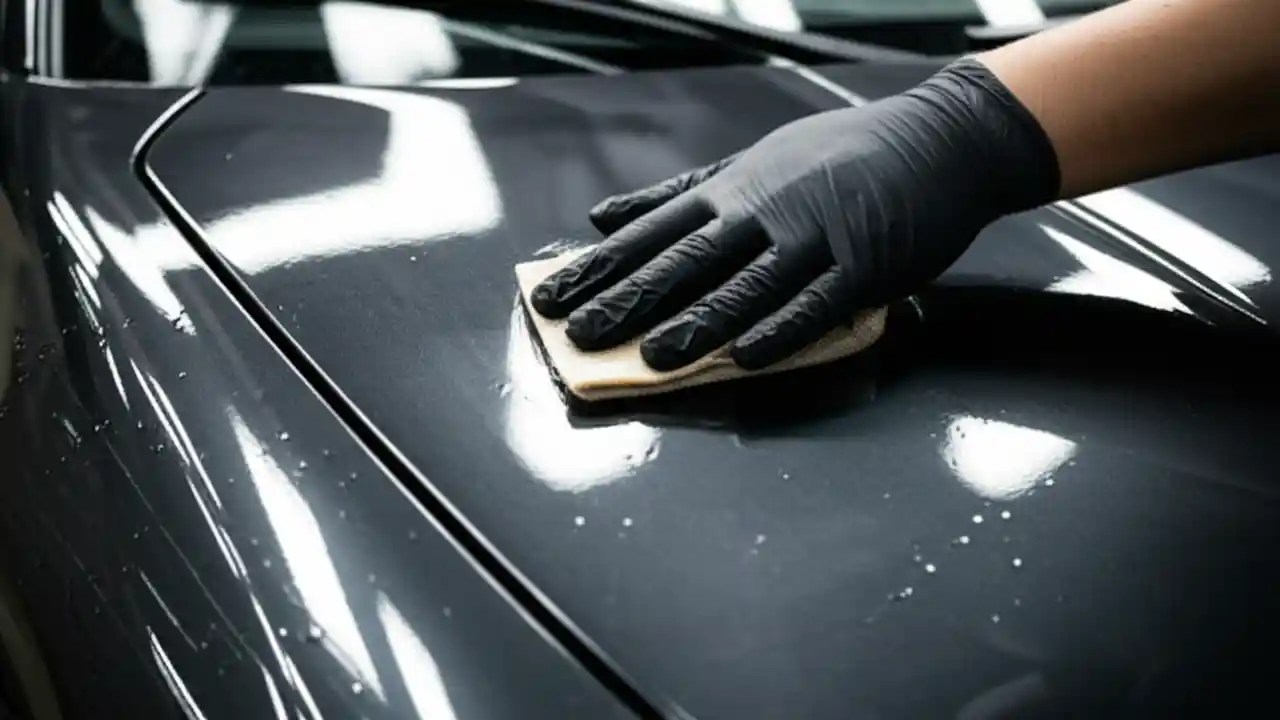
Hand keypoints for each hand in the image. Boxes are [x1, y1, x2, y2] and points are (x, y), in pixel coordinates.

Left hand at [531, 59, 1058, 370]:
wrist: (937, 141)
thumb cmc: (837, 155)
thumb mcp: (751, 162)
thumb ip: (677, 193)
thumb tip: (604, 214)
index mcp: (732, 189)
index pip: (652, 233)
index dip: (600, 268)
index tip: (553, 297)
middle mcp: (763, 211)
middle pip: (685, 261)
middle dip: (629, 300)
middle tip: (581, 334)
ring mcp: (814, 238)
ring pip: (746, 286)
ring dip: (696, 323)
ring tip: (651, 356)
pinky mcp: (862, 266)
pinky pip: (817, 305)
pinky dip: (781, 330)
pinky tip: (746, 357)